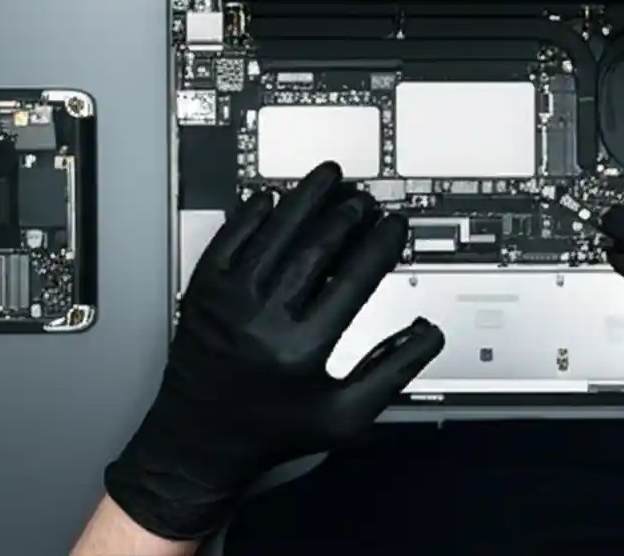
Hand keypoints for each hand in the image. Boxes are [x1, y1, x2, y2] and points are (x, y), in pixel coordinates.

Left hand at [104, 162, 443, 539]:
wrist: (197, 446)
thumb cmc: (269, 433)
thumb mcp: (343, 419)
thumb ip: (391, 372)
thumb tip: (426, 334)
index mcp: (301, 348)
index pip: (353, 278)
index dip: (379, 245)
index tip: (393, 227)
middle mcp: (262, 319)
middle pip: (314, 247)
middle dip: (346, 216)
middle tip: (365, 201)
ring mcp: (227, 302)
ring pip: (272, 233)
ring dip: (304, 200)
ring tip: (327, 177)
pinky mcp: (200, 294)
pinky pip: (228, 240)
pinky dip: (250, 214)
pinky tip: (269, 197)